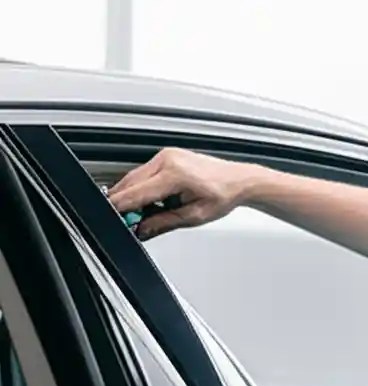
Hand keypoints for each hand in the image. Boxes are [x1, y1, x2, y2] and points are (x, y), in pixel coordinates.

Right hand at [107, 147, 262, 239]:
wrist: (239, 180)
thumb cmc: (223, 195)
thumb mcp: (194, 216)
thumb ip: (163, 223)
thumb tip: (140, 230)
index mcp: (175, 174)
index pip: (137, 193)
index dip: (120, 208)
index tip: (111, 219)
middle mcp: (168, 160)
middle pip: (130, 183)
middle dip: (124, 203)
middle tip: (127, 221)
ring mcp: (166, 155)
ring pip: (135, 177)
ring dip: (133, 195)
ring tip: (145, 213)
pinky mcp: (166, 155)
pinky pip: (145, 172)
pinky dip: (143, 187)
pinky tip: (152, 200)